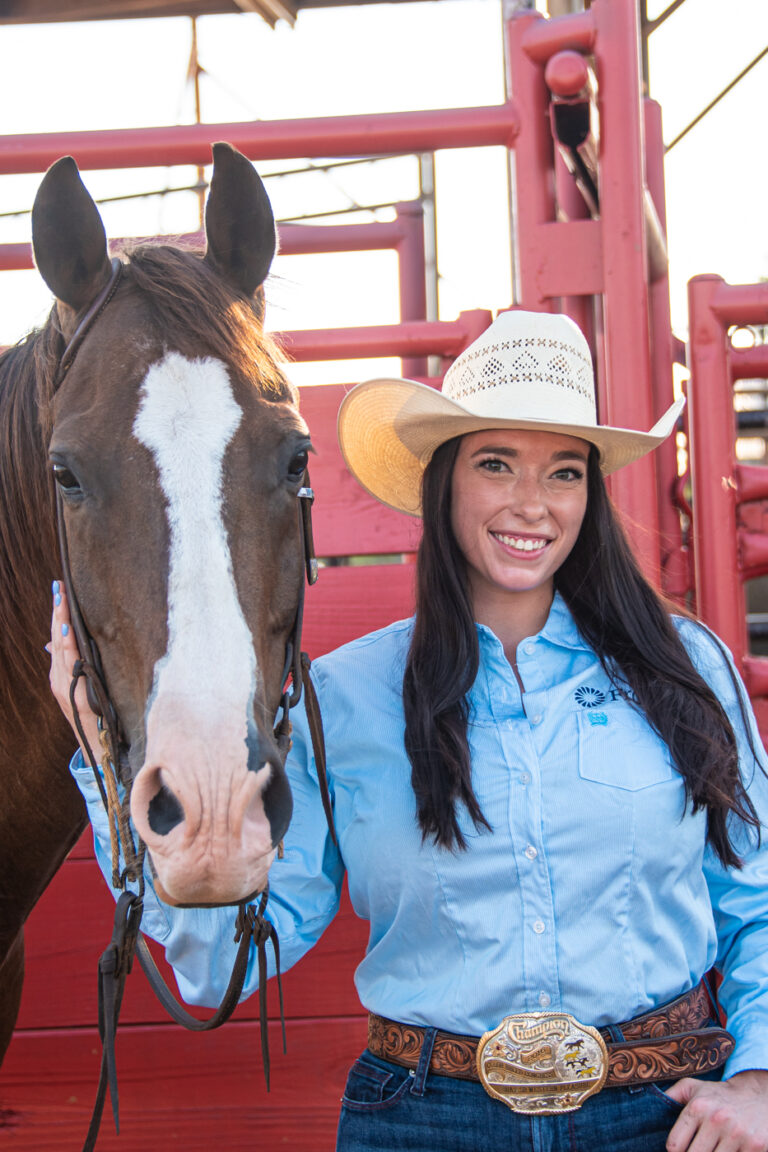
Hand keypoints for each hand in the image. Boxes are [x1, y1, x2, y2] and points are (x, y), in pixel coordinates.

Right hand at [48, 580, 101, 758]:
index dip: (59, 614)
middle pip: (57, 639)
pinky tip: (70, 632)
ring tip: (62, 601)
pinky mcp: (76, 695)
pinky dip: (69, 648)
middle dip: (58, 612)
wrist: (98, 746)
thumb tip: (67, 640)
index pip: (58, 637)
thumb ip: (76, 665)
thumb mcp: (83, 686)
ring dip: (62, 623)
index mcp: (60, 673)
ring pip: (62, 649)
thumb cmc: (95, 715)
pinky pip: (71, 666)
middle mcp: (58, 678)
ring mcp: (64, 687)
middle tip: (59, 587)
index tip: (60, 589)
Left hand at [665, 1069, 767, 1150]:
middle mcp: (717, 1120)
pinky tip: (730, 1150)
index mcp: (698, 1107)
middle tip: (698, 1148)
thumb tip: (647, 1102)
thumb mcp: (693, 1088)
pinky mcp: (757, 1147)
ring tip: (713, 1148)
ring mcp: (738, 1135)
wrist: (759, 1095)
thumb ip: (671, 1096)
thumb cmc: (720, 1095)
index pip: (675, 1146)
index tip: (679, 1150)